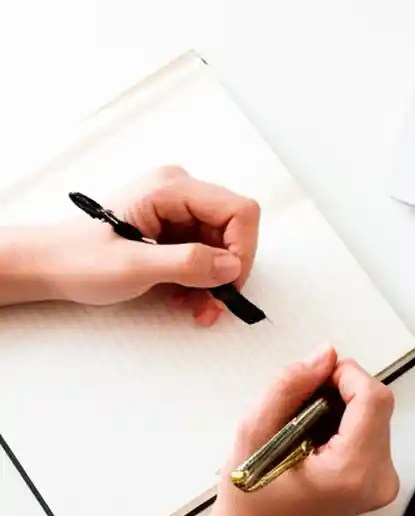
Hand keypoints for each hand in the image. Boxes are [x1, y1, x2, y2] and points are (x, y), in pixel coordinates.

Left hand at [42, 165, 259, 323]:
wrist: (52, 266)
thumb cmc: (79, 260)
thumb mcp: (133, 265)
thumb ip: (185, 263)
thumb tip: (232, 265)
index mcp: (171, 188)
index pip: (238, 211)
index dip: (243, 249)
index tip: (228, 284)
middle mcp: (181, 192)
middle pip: (235, 231)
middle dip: (229, 272)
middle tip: (214, 305)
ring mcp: (180, 210)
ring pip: (225, 247)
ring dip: (217, 282)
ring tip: (197, 308)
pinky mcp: (178, 229)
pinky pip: (210, 254)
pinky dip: (205, 281)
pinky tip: (187, 297)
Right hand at [201, 346, 399, 515]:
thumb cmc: (249, 498)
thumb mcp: (254, 431)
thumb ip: (290, 385)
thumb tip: (325, 354)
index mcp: (353, 470)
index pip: (372, 398)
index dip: (345, 375)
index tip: (314, 379)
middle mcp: (379, 479)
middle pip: (377, 405)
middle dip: (341, 393)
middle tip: (299, 409)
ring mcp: (384, 483)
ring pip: (376, 415)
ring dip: (343, 409)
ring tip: (303, 431)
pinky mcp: (381, 482)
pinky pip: (372, 432)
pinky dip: (347, 425)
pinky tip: (315, 442)